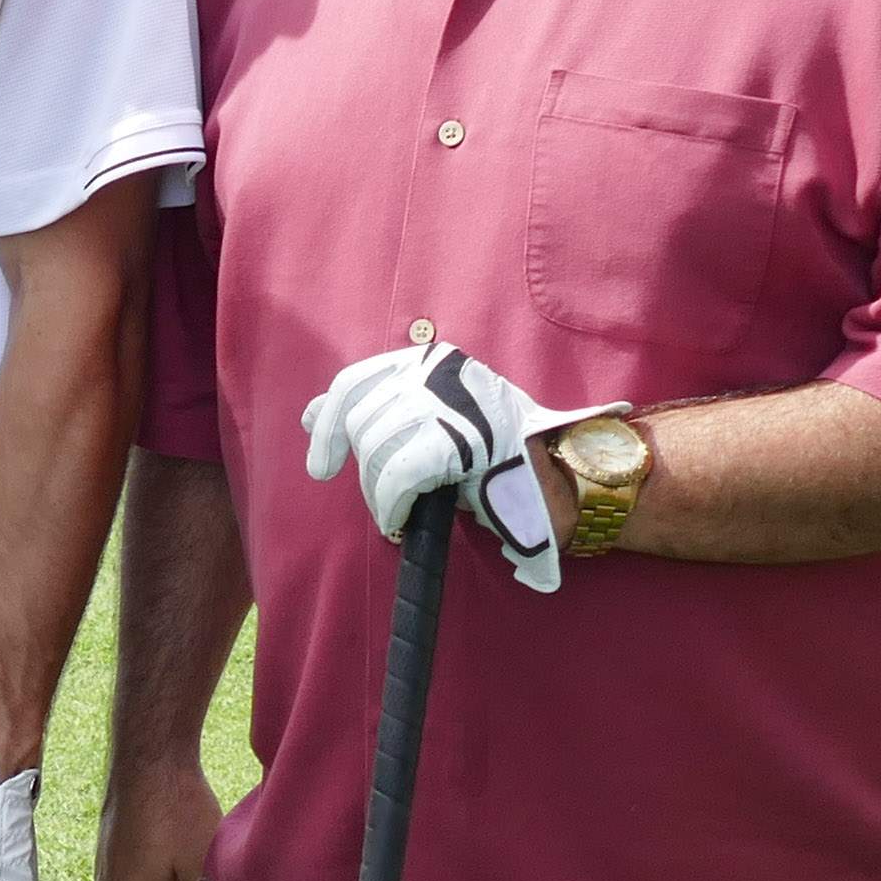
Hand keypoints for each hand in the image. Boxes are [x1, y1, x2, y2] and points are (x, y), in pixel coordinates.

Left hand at [300, 340, 626, 594]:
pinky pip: (397, 477)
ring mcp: (451, 404)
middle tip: (389, 497)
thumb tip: (313, 413)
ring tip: (401, 509)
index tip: (321, 460)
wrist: (566, 482)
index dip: (330, 423)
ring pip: (377, 452)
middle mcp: (440, 374)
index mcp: (435, 361)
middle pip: (362, 421)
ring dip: (380, 492)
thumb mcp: (437, 419)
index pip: (356, 381)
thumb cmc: (501, 459)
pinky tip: (402, 520)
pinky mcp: (459, 441)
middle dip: (365, 469)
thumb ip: (381, 409)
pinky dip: (391, 505)